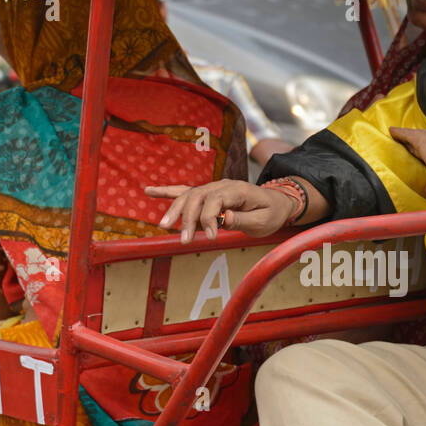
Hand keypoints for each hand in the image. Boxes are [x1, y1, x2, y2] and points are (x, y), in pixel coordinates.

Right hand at [146, 180, 297, 240]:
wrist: (276, 203)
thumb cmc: (271, 213)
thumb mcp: (264, 221)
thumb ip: (243, 220)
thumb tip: (224, 219)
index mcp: (237, 190)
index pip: (215, 199)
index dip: (209, 218)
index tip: (209, 237)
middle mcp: (222, 185)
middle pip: (197, 197)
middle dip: (188, 218)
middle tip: (183, 240)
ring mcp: (213, 188)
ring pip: (188, 195)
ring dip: (175, 210)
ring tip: (164, 226)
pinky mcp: (207, 194)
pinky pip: (185, 191)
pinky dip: (167, 192)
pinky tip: (149, 191)